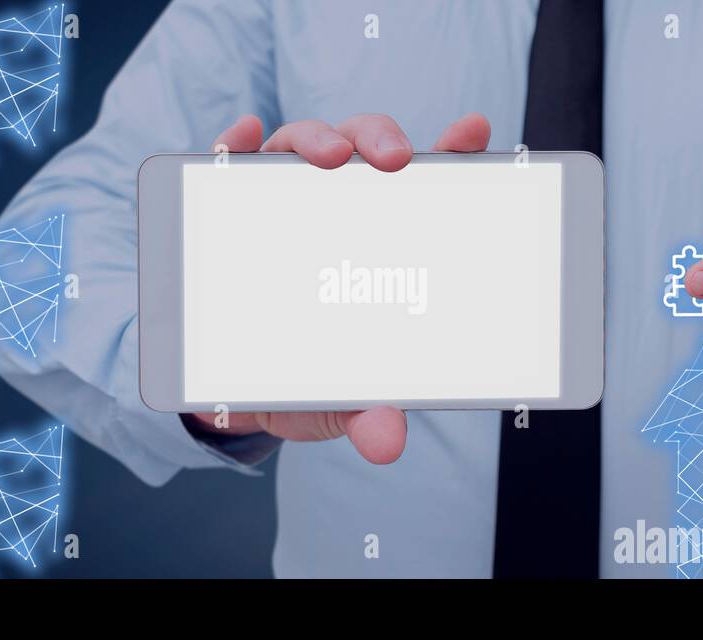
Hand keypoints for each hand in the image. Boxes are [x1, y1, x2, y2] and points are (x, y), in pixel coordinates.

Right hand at [185, 112, 492, 464]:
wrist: (238, 389)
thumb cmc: (309, 376)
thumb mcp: (343, 398)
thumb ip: (370, 415)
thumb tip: (387, 443)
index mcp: (383, 234)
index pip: (426, 182)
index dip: (454, 152)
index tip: (473, 133)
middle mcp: (337, 204)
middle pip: (363, 148)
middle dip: (380, 140)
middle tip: (394, 162)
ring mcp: (281, 198)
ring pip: (302, 144)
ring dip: (317, 140)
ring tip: (328, 159)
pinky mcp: (228, 205)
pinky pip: (230, 162)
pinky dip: (235, 143)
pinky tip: (243, 137)